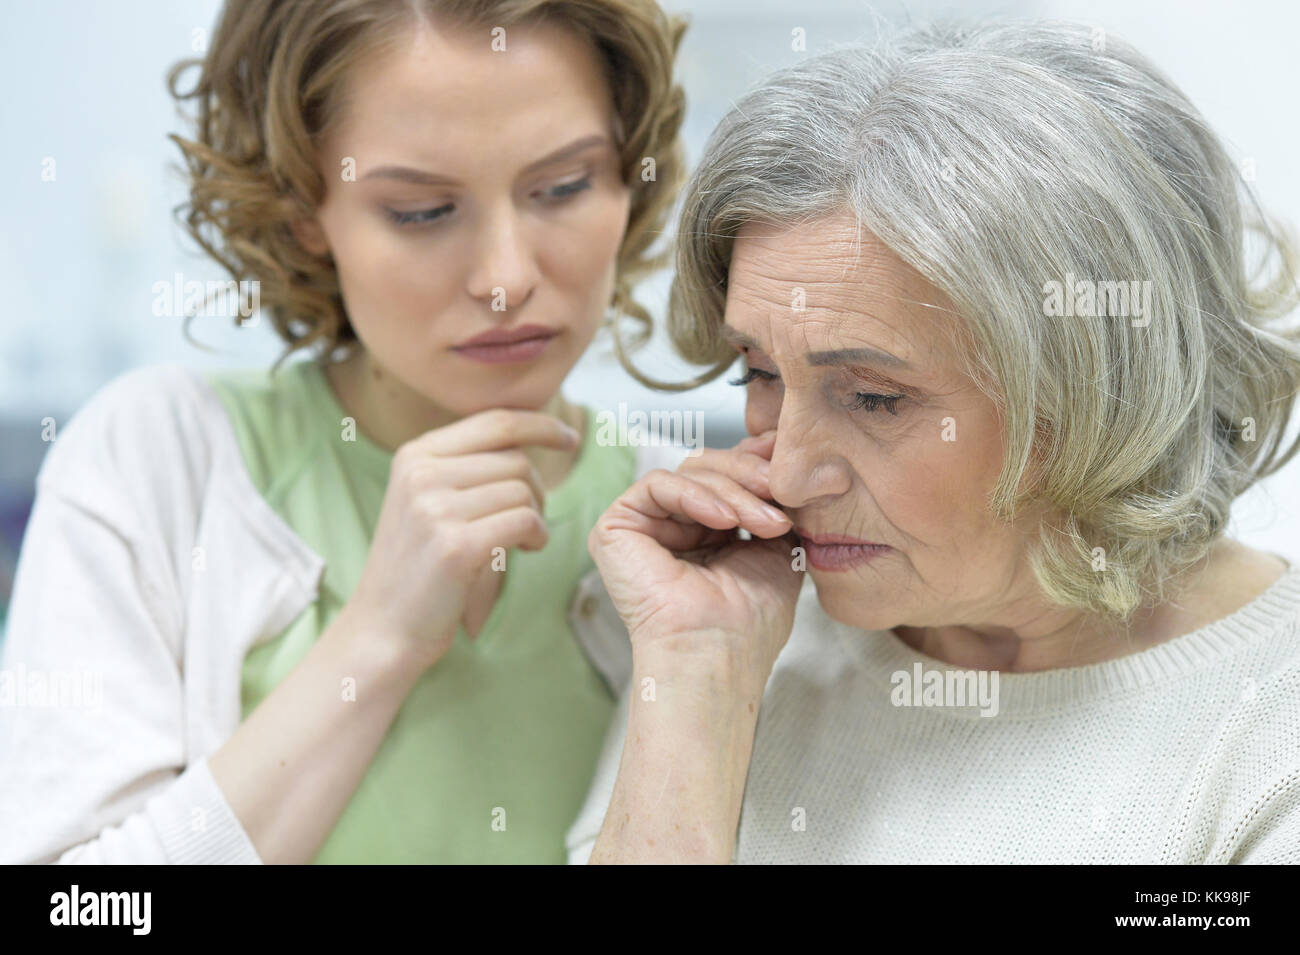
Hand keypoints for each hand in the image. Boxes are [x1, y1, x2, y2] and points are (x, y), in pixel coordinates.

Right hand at [345, 409, 578, 668]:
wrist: (382, 628)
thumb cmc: (419, 566)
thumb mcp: (427, 499)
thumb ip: (467, 466)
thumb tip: (534, 434)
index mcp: (416, 455)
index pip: (495, 421)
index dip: (540, 425)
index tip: (570, 438)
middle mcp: (421, 473)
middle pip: (515, 460)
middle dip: (538, 490)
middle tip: (529, 521)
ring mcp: (435, 508)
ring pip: (523, 491)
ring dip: (536, 517)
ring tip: (521, 541)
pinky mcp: (455, 545)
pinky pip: (524, 520)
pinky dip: (536, 535)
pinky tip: (525, 551)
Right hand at [587, 430, 803, 686]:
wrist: (718, 655)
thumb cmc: (750, 620)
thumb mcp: (778, 548)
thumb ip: (774, 504)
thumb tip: (783, 459)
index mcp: (707, 532)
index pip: (727, 476)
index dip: (757, 463)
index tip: (792, 463)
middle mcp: (672, 526)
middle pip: (709, 467)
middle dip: (750, 474)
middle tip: (781, 492)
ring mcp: (643, 526)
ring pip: (689, 472)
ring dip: (735, 490)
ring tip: (766, 522)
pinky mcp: (616, 527)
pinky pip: (659, 484)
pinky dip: (698, 495)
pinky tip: (726, 520)